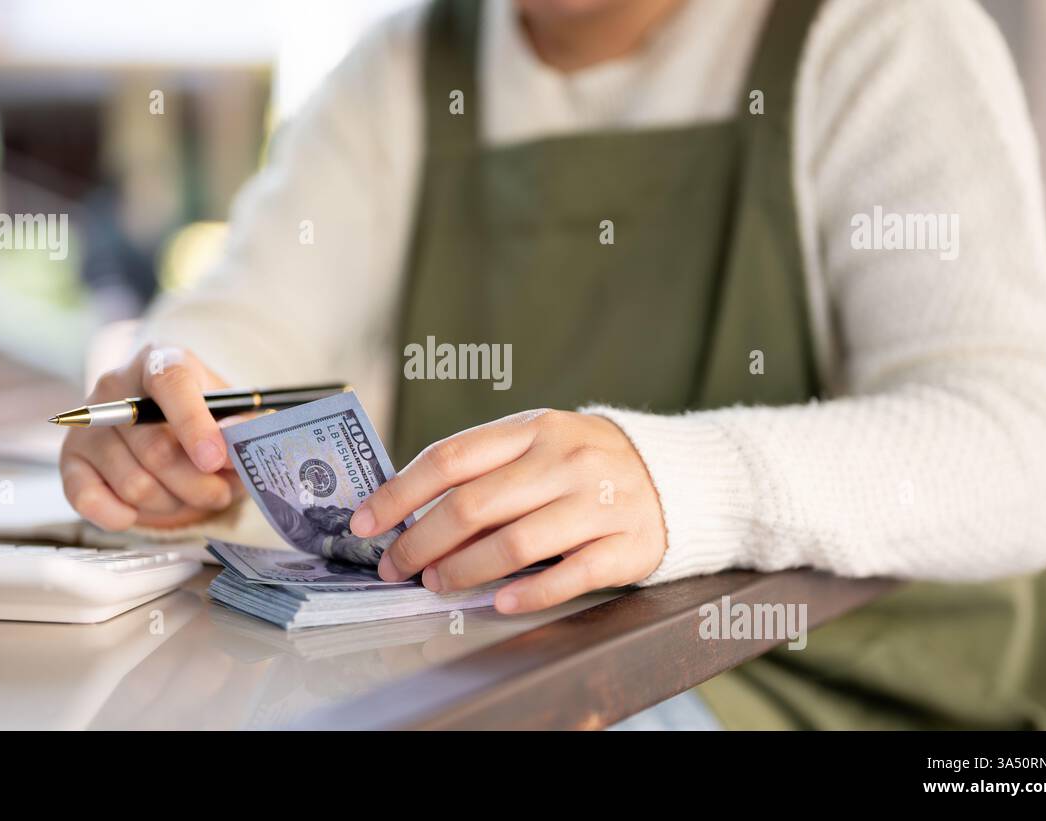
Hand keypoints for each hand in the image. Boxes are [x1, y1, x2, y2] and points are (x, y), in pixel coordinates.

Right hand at [60, 345, 243, 529]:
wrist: (166, 423)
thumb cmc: (205, 416)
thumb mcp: (233, 412)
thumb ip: (241, 426)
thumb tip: (232, 445)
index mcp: (160, 361)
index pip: (171, 383)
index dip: (195, 425)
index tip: (216, 460)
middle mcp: (116, 386)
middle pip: (156, 449)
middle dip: (198, 484)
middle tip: (222, 492)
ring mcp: (89, 423)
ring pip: (134, 484)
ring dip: (173, 503)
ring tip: (193, 495)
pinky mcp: (70, 459)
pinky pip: (87, 499)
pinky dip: (120, 516)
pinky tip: (141, 511)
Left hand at [349, 409, 666, 612]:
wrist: (680, 475)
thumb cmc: (587, 464)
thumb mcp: (540, 444)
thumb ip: (486, 468)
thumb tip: (409, 510)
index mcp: (535, 429)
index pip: (450, 458)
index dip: (399, 492)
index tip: (365, 522)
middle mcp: (566, 461)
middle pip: (473, 505)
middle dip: (420, 541)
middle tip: (395, 566)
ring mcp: (599, 503)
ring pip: (514, 544)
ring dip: (463, 571)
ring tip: (436, 584)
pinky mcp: (628, 546)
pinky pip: (569, 576)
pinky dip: (527, 594)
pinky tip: (497, 603)